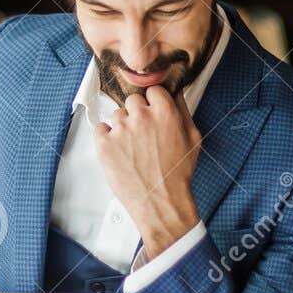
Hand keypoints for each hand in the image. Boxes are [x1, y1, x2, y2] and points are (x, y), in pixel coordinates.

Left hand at [93, 87, 200, 259]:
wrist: (160, 202)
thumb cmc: (178, 173)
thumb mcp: (192, 138)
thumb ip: (183, 110)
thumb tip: (175, 92)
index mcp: (165, 112)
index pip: (153, 90)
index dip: (153, 102)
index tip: (153, 113)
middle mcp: (141, 116)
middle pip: (133, 100)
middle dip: (137, 113)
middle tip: (143, 134)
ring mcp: (121, 129)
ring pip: (117, 115)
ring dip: (122, 126)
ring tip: (132, 148)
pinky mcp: (104, 144)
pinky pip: (100, 129)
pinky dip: (106, 137)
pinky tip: (118, 151)